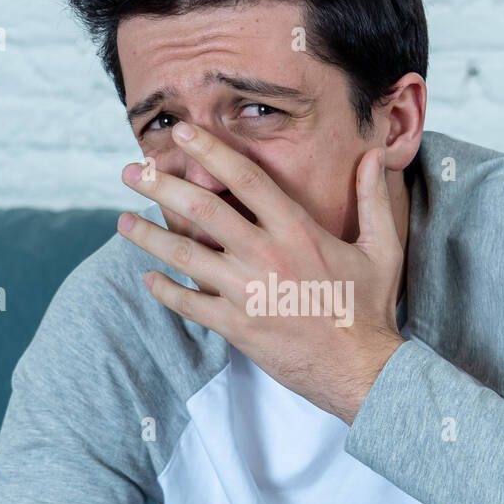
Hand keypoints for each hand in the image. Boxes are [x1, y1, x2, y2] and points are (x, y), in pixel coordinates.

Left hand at [117, 122, 405, 422]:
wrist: (362, 370)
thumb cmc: (370, 310)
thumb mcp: (381, 249)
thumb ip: (373, 199)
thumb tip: (372, 157)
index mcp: (298, 230)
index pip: (246, 178)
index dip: (211, 151)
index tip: (184, 133)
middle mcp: (266, 255)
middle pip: (202, 209)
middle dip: (161, 186)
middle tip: (131, 171)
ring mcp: (248, 292)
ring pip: (185, 255)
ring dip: (148, 236)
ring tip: (122, 222)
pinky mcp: (237, 327)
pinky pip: (189, 305)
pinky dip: (166, 291)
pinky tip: (149, 279)